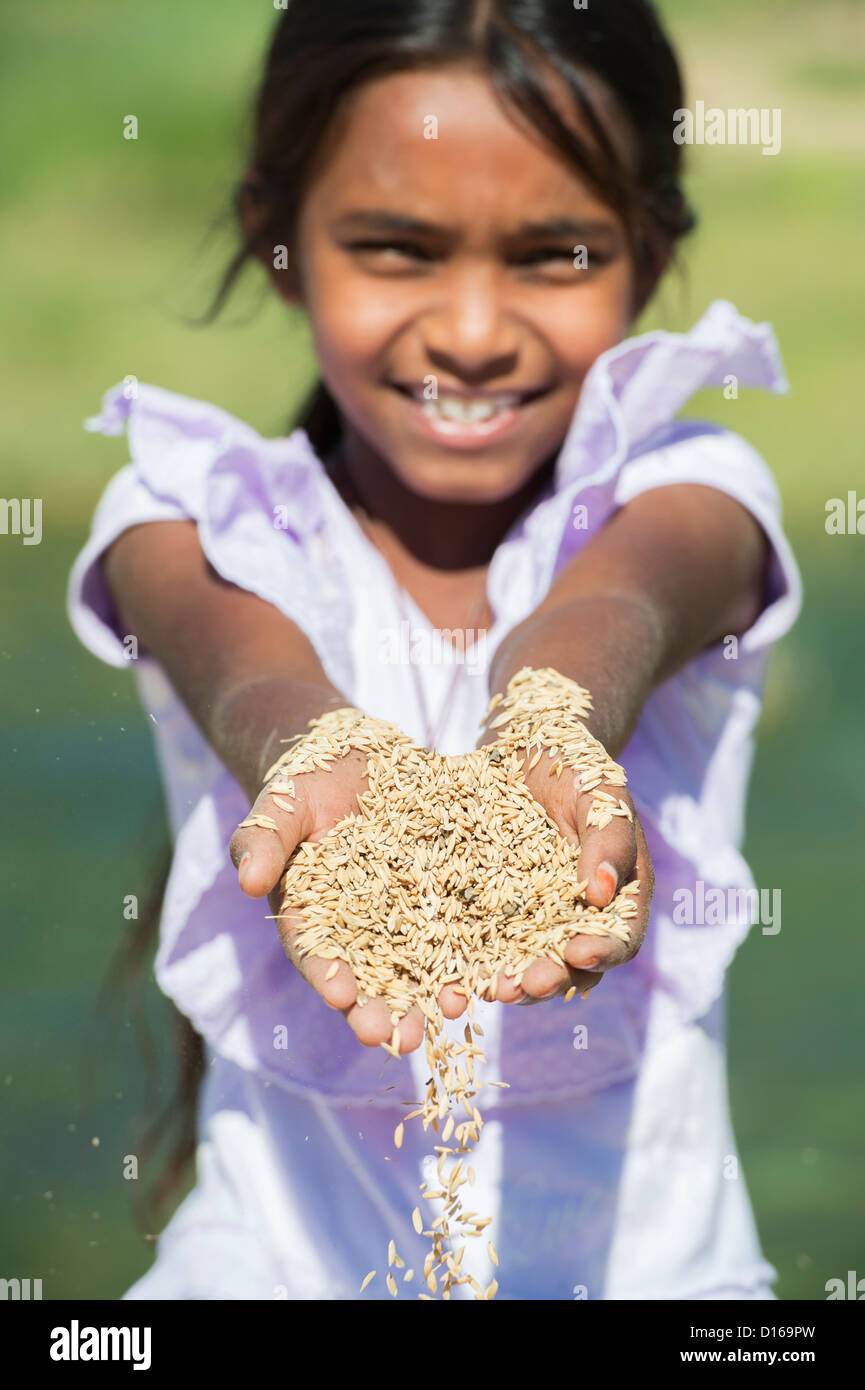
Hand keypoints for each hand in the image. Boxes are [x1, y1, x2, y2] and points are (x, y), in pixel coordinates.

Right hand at [229, 747, 465, 1053]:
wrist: (357, 758)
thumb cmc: (305, 785)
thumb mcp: (279, 807)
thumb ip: (263, 842)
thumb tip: (248, 882)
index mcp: (313, 919)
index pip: (315, 954)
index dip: (326, 975)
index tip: (339, 995)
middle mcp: (362, 931)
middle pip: (371, 978)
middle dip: (384, 1011)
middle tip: (397, 1040)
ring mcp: (408, 916)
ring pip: (423, 964)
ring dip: (436, 993)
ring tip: (452, 1014)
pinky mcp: (449, 895)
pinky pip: (466, 926)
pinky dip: (480, 950)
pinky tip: (496, 970)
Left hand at [476, 734, 653, 1004]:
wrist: (531, 753)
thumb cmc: (578, 771)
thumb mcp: (602, 795)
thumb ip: (609, 840)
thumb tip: (604, 894)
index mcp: (618, 898)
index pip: (619, 937)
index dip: (602, 951)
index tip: (580, 953)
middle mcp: (578, 920)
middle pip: (571, 967)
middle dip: (549, 980)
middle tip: (526, 985)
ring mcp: (534, 921)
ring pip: (527, 965)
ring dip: (509, 983)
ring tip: (486, 989)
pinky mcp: (493, 913)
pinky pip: (483, 944)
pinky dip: (469, 964)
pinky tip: (450, 976)